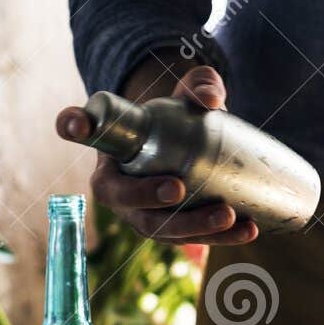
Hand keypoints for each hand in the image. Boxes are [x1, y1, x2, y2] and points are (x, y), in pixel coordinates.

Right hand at [55, 66, 259, 245]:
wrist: (194, 145)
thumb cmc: (181, 115)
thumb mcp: (191, 92)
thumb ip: (200, 85)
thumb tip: (210, 100)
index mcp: (110, 142)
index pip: (82, 128)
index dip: (74, 125)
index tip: (78, 124)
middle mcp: (116, 183)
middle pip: (122, 198)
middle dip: (148, 198)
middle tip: (178, 189)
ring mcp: (141, 212)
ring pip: (158, 228)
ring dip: (192, 227)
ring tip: (228, 215)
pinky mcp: (171, 230)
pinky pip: (191, 239)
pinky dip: (221, 238)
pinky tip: (248, 230)